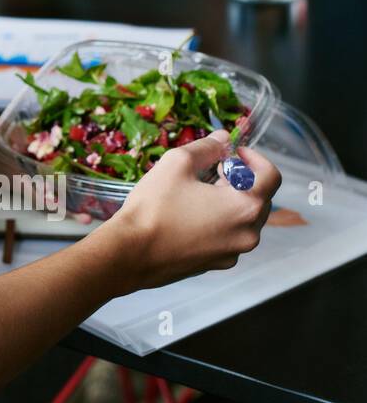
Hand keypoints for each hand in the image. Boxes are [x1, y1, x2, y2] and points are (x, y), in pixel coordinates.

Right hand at [108, 129, 280, 292]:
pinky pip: (229, 236)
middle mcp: (248, 233)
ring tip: (198, 194)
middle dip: (240, 180)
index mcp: (245, 206)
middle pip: (259, 198)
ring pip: (244, 219)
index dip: (255, 158)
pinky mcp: (219, 264)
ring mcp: (234, 252)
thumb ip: (206, 147)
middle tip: (211, 170)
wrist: (131, 254)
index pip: (271, 176)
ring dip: (229, 201)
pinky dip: (219, 222)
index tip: (233, 153)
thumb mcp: (176, 164)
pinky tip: (191, 217)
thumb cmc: (154, 207)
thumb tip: (223, 138)